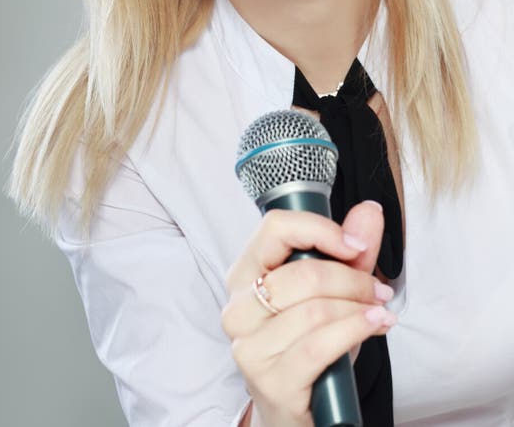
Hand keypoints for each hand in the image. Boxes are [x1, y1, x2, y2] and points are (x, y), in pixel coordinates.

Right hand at [221, 201, 395, 426]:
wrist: (298, 413)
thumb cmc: (309, 346)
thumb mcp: (334, 294)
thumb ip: (350, 251)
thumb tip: (370, 210)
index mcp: (245, 273)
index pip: (274, 229)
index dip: (320, 230)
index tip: (355, 245)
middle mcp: (238, 307)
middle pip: (301, 274)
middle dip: (351, 279)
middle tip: (377, 290)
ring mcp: (249, 347)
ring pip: (313, 310)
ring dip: (358, 308)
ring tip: (379, 312)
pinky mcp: (269, 381)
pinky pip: (318, 346)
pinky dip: (354, 331)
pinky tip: (374, 326)